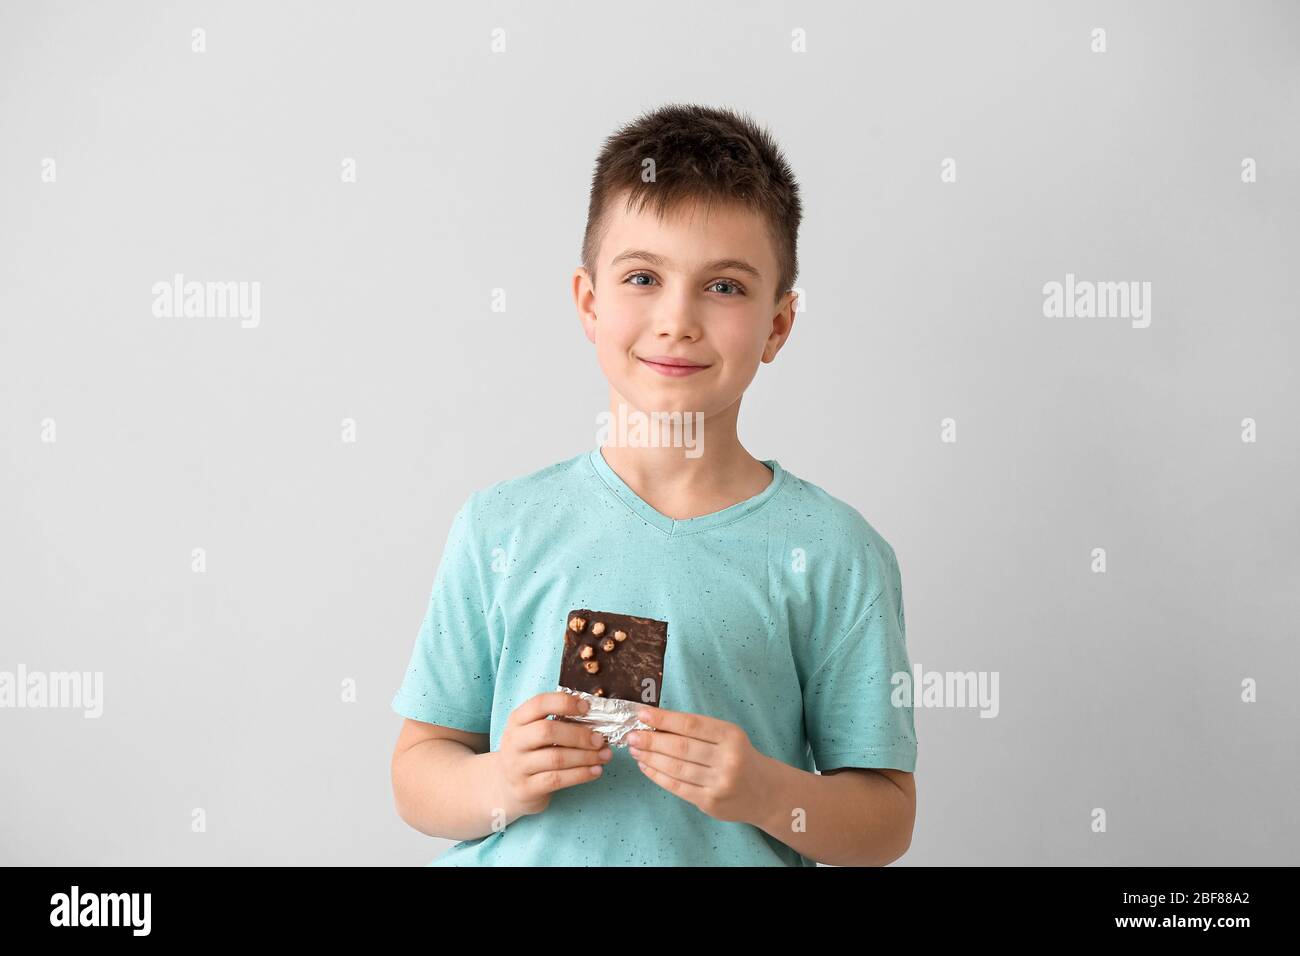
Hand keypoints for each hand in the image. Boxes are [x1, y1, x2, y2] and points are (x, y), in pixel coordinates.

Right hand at [495, 692, 611, 818]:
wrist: (505, 787)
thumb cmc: (529, 753)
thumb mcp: (533, 732)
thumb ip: (558, 722)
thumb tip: (595, 719)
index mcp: (517, 720)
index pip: (539, 704)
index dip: (565, 703)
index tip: (586, 707)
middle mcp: (514, 741)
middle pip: (547, 731)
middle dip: (579, 735)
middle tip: (600, 739)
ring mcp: (517, 766)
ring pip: (555, 758)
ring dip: (585, 756)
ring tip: (605, 756)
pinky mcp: (526, 789)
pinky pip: (557, 780)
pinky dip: (581, 774)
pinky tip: (595, 771)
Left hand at [626, 704, 770, 824]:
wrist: (764, 792)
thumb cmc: (739, 756)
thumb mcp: (727, 736)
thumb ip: (697, 730)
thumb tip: (656, 723)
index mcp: (731, 736)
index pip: (691, 725)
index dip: (664, 719)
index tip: (642, 714)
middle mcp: (727, 759)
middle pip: (680, 747)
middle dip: (651, 741)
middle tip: (631, 735)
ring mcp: (719, 783)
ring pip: (676, 768)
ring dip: (650, 758)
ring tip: (634, 750)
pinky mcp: (710, 802)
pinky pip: (677, 787)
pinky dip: (657, 776)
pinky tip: (646, 767)